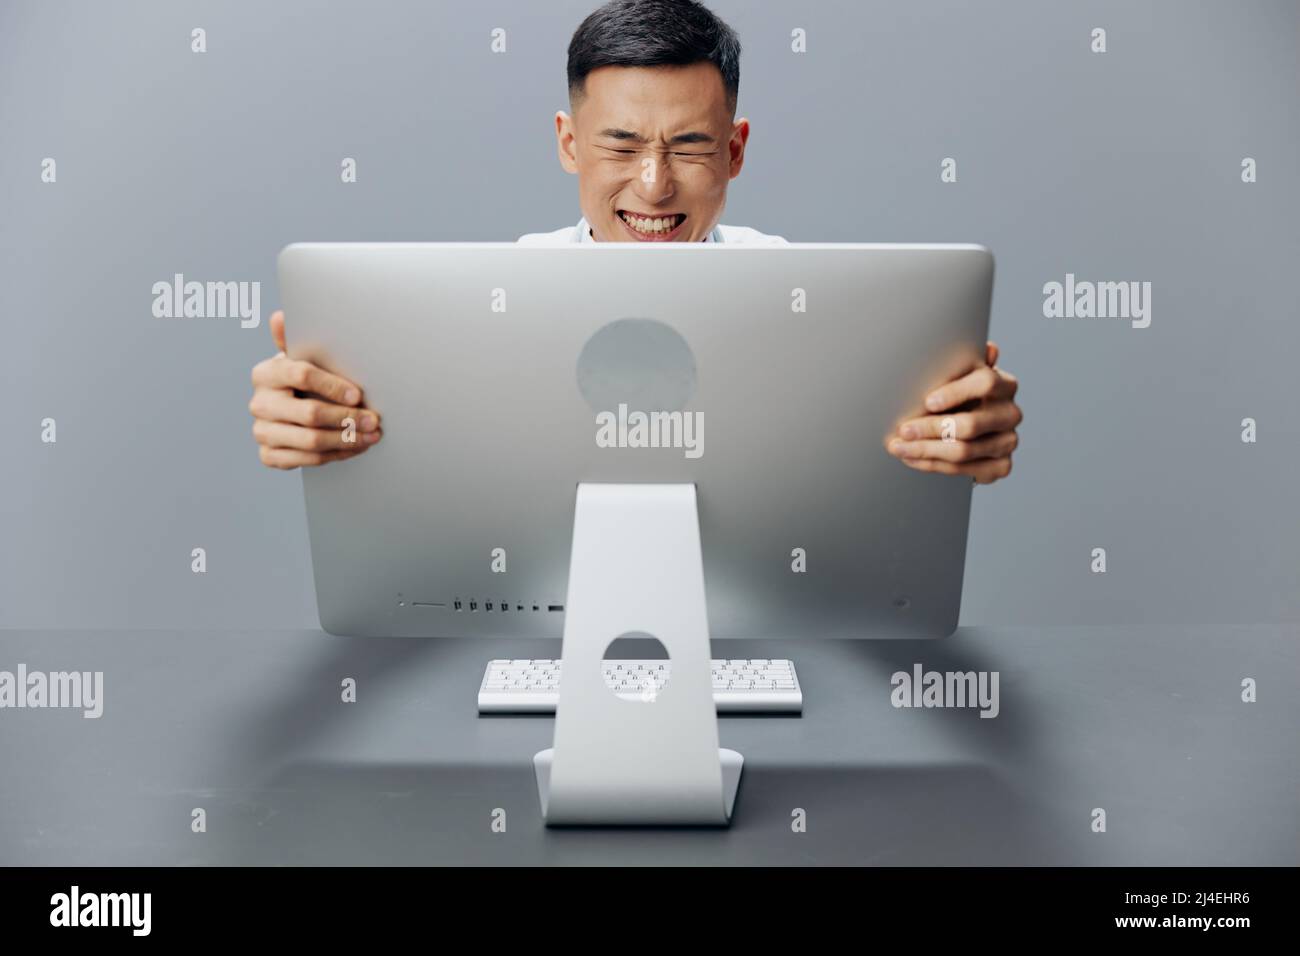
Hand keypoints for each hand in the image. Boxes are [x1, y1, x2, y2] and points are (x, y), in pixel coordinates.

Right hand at [249, 310, 382, 468]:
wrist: (287, 411)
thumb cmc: (302, 380)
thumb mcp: (301, 357)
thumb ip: (294, 339)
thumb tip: (279, 316)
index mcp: (265, 373)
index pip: (302, 376)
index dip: (333, 386)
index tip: (359, 394)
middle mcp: (259, 403)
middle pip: (310, 413)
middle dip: (348, 418)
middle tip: (374, 420)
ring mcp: (262, 431)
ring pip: (311, 441)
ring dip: (347, 440)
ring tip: (372, 436)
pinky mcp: (268, 455)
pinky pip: (306, 461)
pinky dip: (336, 455)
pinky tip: (355, 448)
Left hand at [885, 342, 1020, 484]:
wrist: (967, 427)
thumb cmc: (957, 393)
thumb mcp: (958, 375)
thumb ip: (964, 361)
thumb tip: (990, 348)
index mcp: (1004, 384)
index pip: (984, 383)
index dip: (955, 393)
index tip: (927, 401)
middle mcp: (1010, 413)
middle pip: (970, 425)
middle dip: (929, 429)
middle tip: (902, 430)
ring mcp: (1008, 441)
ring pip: (963, 451)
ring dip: (925, 450)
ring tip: (898, 447)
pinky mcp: (1001, 466)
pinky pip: (964, 471)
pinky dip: (933, 465)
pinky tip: (913, 459)